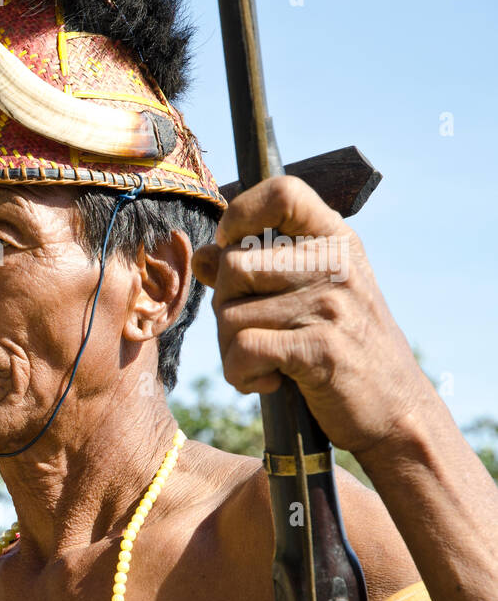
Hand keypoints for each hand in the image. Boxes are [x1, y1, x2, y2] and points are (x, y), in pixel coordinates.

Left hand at [191, 175, 434, 455]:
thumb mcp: (309, 296)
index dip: (241, 214)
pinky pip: (242, 352)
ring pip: (228, 315)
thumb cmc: (342, 349)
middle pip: (232, 266)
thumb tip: (204, 255)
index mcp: (334, 241)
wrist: (395, 409)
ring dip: (230, 350)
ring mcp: (330, 305)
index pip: (283, 191)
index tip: (231, 245)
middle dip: (224, 308)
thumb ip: (257, 272)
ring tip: (264, 363)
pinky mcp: (320, 349)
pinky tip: (269, 382)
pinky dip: (241, 375)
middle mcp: (335, 264)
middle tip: (252, 334)